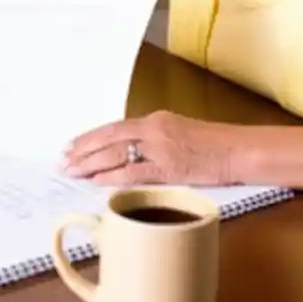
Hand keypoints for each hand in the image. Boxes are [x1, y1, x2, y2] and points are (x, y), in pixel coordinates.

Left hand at [63, 111, 237, 186]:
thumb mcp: (181, 135)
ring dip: (91, 163)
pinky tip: (96, 181)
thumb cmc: (216, 146)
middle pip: (109, 137)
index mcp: (156, 119)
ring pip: (116, 152)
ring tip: (72, 171)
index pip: (115, 127)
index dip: (91, 138)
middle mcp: (154, 128)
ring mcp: (161, 147)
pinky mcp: (169, 166)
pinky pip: (134, 171)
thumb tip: (132, 154)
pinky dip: (112, 176)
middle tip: (63, 160)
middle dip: (83, 149)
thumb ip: (156, 141)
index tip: (72, 146)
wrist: (240, 150)